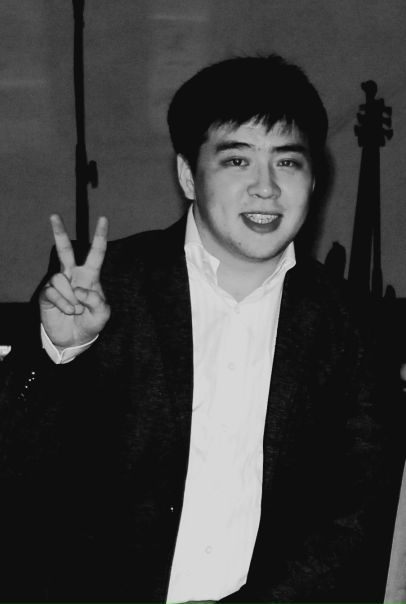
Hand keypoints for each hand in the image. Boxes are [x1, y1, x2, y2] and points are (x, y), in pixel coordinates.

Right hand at [39, 214, 110, 348]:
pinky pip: (53, 291)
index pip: (96, 253)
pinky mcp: (47, 294)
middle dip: (58, 232)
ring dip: (71, 298)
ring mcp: (59, 283)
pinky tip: (67, 311)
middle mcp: (73, 275)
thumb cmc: (91, 323)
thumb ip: (96, 300)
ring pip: (61, 279)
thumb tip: (79, 289)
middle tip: (53, 215)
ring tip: (76, 310)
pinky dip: (63, 303)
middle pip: (65, 250)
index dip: (100, 236)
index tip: (104, 218)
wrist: (74, 340)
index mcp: (90, 276)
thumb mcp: (103, 314)